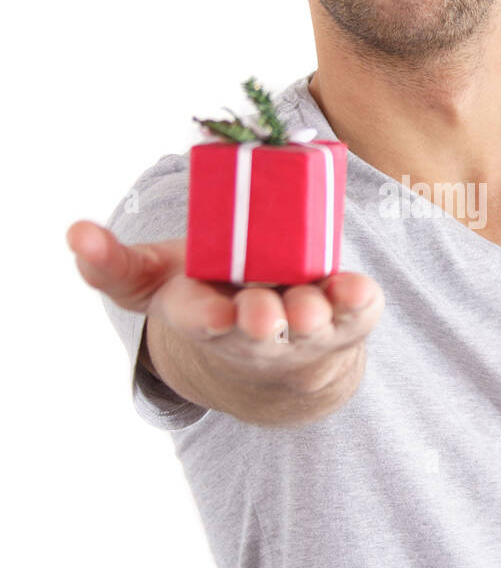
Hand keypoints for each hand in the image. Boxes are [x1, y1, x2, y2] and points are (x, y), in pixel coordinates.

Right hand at [66, 220, 384, 393]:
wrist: (275, 335)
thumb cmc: (210, 296)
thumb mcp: (155, 281)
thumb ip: (113, 263)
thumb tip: (75, 233)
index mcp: (206, 318)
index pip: (201, 323)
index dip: (206, 318)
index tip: (211, 315)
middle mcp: (257, 330)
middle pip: (258, 332)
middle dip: (260, 323)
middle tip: (262, 313)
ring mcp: (305, 327)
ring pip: (309, 327)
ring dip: (311, 316)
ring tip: (310, 307)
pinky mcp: (345, 317)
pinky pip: (355, 312)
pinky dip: (357, 301)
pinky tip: (358, 287)